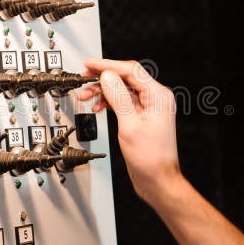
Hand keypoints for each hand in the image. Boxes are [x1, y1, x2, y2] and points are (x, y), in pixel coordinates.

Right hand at [78, 59, 182, 204]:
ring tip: (85, 96)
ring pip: (122, 89)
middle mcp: (156, 98)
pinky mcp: (142, 116)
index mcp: (158, 96)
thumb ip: (118, 98)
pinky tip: (97, 105)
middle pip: (126, 78)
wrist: (157, 179)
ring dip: (103, 91)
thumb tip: (107, 76)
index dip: (108, 66)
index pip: (131, 71)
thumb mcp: (129, 125)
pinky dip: (109, 101)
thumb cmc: (150, 158)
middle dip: (103, 78)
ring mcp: (149, 107)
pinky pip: (123, 101)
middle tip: (84, 80)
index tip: (90, 65)